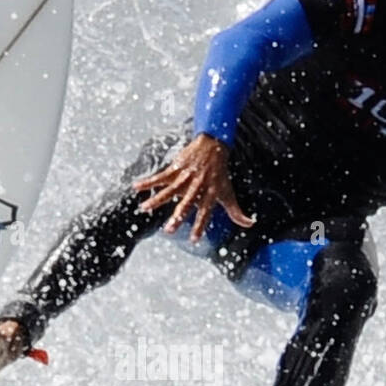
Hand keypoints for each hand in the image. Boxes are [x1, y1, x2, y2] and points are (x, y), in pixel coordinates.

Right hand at [132, 133, 255, 243]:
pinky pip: (160, 176)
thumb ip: (236, 212)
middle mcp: (196, 188)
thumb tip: (250, 224)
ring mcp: (184, 178)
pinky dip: (147, 182)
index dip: (200, 226)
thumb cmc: (220, 174)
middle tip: (169, 230)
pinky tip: (135, 187)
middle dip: (177, 217)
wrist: (213, 146)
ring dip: (156, 200)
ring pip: (169, 191)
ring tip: (144, 208)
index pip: (205, 214)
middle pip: (186, 204)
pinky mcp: (175, 169)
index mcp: (209, 195)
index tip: (194, 240)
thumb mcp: (228, 192)